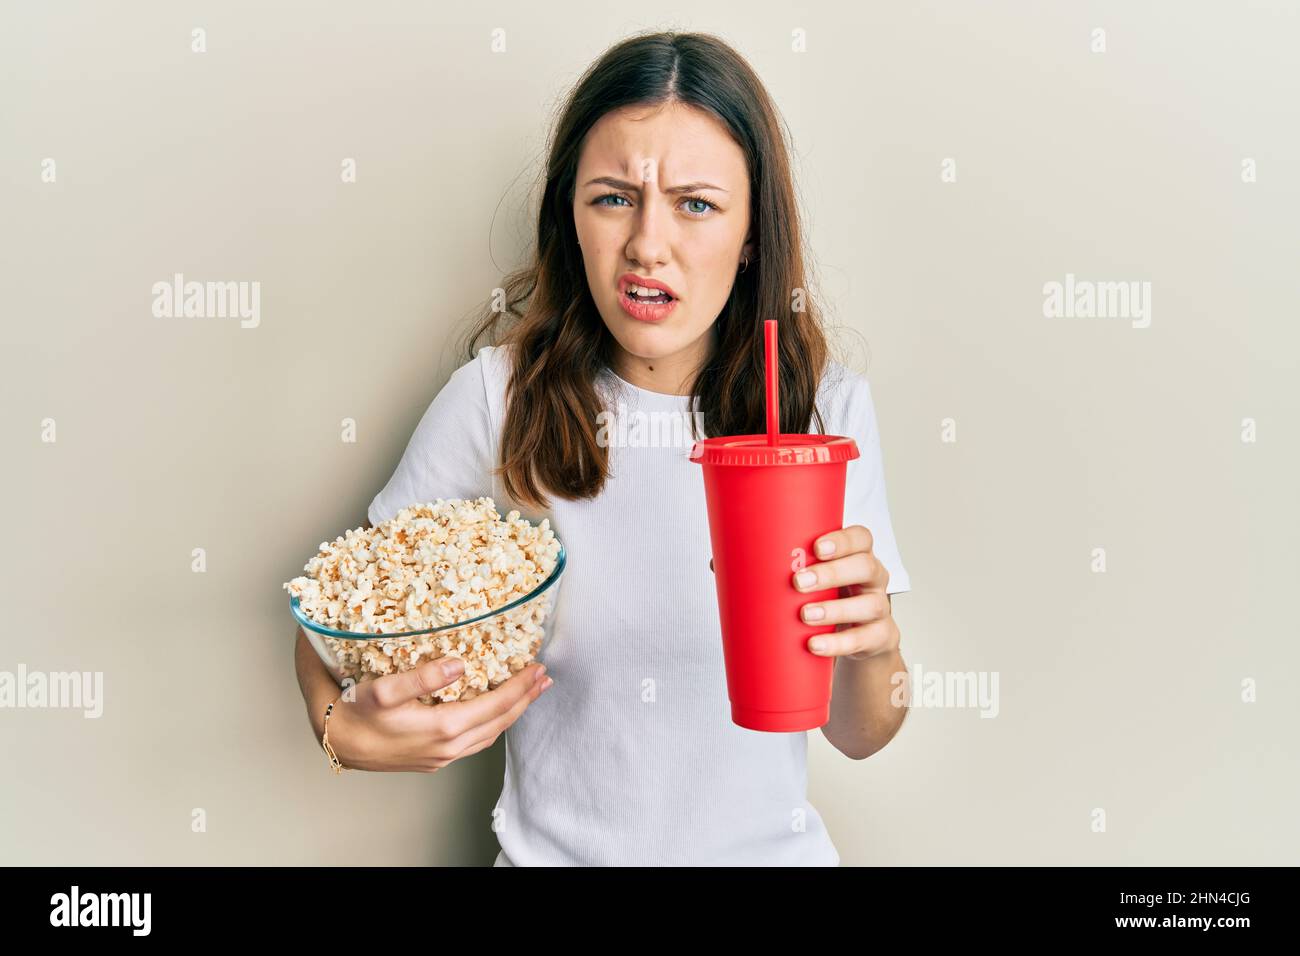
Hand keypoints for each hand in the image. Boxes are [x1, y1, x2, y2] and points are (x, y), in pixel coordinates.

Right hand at [322, 658, 551, 772]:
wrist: (335, 742)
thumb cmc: (357, 712)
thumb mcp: (385, 690)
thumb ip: (423, 678)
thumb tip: (460, 665)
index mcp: (442, 728)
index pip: (495, 705)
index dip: (520, 687)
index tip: (538, 668)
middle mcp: (447, 747)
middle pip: (499, 722)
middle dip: (525, 699)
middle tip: (545, 678)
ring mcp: (441, 756)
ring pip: (489, 734)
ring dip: (512, 712)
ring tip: (529, 693)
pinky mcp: (433, 759)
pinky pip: (475, 741)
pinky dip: (493, 724)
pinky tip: (495, 713)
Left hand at [706, 525, 896, 660]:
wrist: (856, 642)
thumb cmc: (824, 600)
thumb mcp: (806, 583)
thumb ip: (768, 570)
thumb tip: (717, 563)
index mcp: (855, 555)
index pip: (861, 537)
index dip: (843, 540)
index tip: (815, 546)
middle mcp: (873, 577)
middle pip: (866, 566)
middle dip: (833, 573)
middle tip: (798, 582)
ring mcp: (879, 608)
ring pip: (870, 604)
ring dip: (835, 610)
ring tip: (804, 616)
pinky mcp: (880, 637)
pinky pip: (865, 640)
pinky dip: (840, 644)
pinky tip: (816, 646)